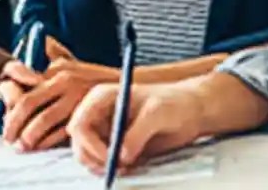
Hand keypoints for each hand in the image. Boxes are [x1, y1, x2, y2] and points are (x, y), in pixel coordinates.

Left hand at [0, 38, 112, 150]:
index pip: (22, 74)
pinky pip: (61, 131)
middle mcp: (64, 80)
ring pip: (43, 118)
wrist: (132, 90)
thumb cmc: (95, 79)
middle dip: (13, 120)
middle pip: (28, 101)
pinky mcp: (86, 114)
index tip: (2, 104)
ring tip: (20, 144)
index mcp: (57, 67)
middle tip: (6, 134)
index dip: (8, 92)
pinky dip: (47, 141)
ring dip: (28, 134)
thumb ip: (51, 53)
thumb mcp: (70, 61)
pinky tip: (39, 145)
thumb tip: (38, 42)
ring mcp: (75, 97)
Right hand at [67, 81, 204, 174]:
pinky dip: (109, 169)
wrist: (189, 111)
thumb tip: (122, 156)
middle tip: (115, 169)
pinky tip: (127, 168)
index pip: (80, 123)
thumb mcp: (157, 113)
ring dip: (99, 166)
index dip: (89, 143)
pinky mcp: (114, 145)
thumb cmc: (173, 103)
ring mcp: (105, 130)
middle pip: (79, 142)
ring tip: (124, 168)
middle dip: (93, 158)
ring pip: (86, 154)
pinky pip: (101, 161)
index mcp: (102, 97)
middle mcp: (99, 114)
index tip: (109, 158)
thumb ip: (138, 133)